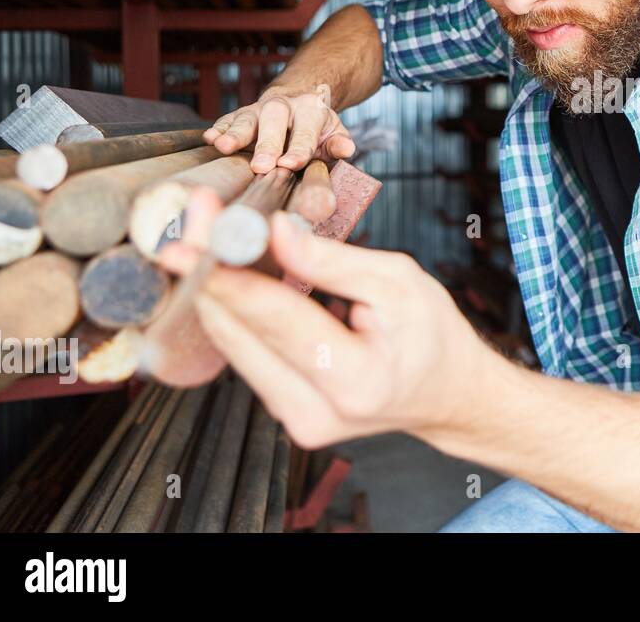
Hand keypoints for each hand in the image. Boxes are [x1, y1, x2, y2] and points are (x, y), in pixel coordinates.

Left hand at [157, 188, 492, 447]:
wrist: (446, 392)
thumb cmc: (431, 333)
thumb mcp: (398, 280)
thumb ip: (332, 260)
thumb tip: (273, 230)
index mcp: (356, 380)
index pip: (277, 319)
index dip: (232, 272)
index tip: (196, 236)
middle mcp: (314, 412)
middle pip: (238, 333)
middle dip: (209, 269)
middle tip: (193, 220)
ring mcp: (293, 418)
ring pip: (232, 343)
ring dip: (215, 287)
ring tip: (206, 237)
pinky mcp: (282, 411)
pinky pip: (245, 353)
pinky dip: (235, 311)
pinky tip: (230, 274)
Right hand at [205, 86, 355, 173]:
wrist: (298, 100)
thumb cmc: (316, 126)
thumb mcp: (334, 132)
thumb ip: (338, 143)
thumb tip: (347, 149)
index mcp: (311, 110)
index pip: (305, 130)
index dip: (298, 147)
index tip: (290, 164)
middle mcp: (283, 106)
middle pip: (274, 120)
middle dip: (267, 143)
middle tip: (262, 165)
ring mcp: (259, 109)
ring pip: (247, 117)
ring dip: (235, 133)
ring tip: (223, 146)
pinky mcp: (241, 115)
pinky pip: (228, 119)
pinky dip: (219, 128)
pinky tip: (209, 138)